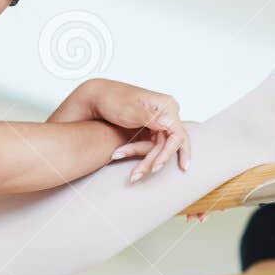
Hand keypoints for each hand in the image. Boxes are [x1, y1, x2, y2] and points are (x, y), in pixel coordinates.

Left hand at [54, 78, 188, 182]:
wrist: (97, 98)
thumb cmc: (112, 100)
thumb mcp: (129, 110)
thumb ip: (149, 117)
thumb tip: (168, 123)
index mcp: (165, 105)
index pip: (176, 134)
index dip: (170, 152)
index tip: (157, 166)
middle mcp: (166, 114)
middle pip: (172, 143)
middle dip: (158, 160)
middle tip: (148, 173)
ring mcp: (160, 123)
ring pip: (161, 149)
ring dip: (147, 162)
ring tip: (134, 176)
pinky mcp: (152, 130)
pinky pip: (153, 148)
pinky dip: (143, 158)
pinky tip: (137, 170)